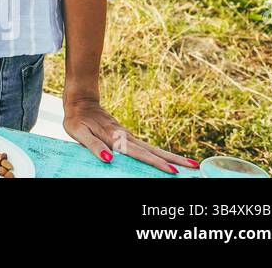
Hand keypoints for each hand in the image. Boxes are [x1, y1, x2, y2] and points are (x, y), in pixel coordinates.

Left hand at [63, 97, 198, 173]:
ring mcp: (128, 136)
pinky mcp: (126, 136)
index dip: (156, 163)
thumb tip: (109, 158)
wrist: (80, 102)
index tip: (173, 170)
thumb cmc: (77, 120)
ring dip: (171, 156)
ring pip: (153, 148)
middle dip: (174, 159)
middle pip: (154, 151)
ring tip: (189, 164)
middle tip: (194, 167)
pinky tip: (167, 160)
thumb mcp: (79, 133)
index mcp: (116, 138)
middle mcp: (126, 137)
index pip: (140, 153)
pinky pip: (146, 147)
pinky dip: (159, 154)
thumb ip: (93, 146)